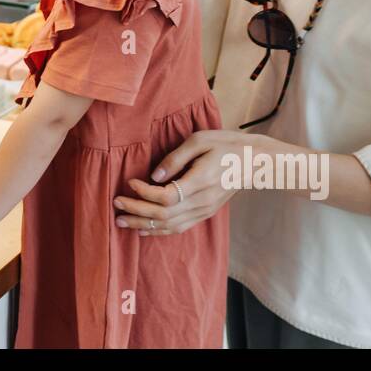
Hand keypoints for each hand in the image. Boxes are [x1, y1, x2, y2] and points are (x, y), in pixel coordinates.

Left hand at [113, 129, 260, 235]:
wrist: (255, 161)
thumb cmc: (226, 145)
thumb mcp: (200, 140)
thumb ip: (176, 157)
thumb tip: (154, 174)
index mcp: (201, 181)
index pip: (166, 196)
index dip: (144, 193)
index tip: (130, 182)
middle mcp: (202, 201)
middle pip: (164, 214)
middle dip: (136, 211)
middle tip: (116, 204)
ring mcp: (205, 210)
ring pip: (170, 225)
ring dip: (143, 224)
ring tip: (121, 221)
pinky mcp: (206, 213)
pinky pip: (180, 228)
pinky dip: (159, 231)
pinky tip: (144, 229)